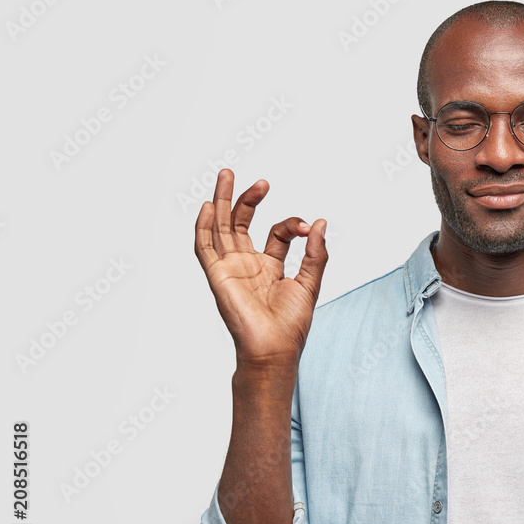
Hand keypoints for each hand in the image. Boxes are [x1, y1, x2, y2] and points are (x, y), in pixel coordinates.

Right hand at [194, 169, 328, 366]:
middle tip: (260, 181)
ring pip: (220, 228)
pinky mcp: (217, 275)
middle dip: (247, 199)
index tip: (306, 227)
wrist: (274, 347)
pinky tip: (207, 206)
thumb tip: (319, 223)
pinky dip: (203, 226)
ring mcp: (230, 268)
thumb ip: (315, 253)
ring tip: (226, 175)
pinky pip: (204, 247)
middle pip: (241, 224)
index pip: (276, 233)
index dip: (291, 224)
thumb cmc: (291, 324)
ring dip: (221, 202)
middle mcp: (247, 265)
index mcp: (269, 267)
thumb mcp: (310, 282)